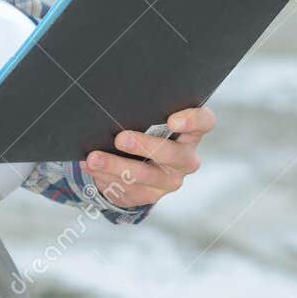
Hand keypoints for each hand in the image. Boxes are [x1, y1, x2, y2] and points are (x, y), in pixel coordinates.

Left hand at [84, 105, 215, 208]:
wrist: (140, 166)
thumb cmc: (147, 132)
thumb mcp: (151, 120)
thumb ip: (146, 111)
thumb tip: (115, 102)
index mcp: (191, 133)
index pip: (204, 122)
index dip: (192, 121)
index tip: (173, 120)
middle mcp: (186, 159)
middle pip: (172, 153)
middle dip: (144, 146)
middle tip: (120, 138)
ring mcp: (169, 180)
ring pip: (144, 176)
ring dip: (115, 166)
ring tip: (93, 158)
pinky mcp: (150, 195)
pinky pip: (128, 190)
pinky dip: (106, 177)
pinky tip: (92, 168)